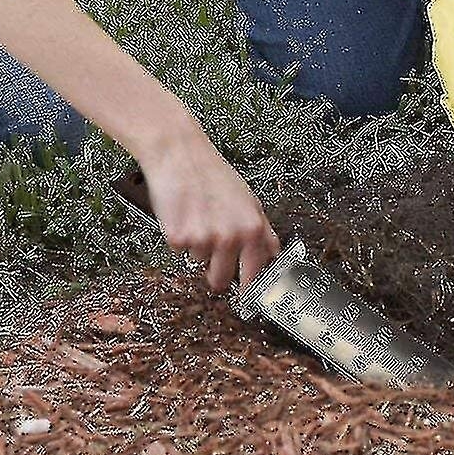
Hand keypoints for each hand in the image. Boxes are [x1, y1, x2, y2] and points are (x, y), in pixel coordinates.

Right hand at [136, 124, 279, 293]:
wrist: (181, 155)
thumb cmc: (213, 174)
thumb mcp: (249, 200)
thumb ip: (263, 230)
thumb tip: (275, 254)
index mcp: (252, 229)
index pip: (256, 273)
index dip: (251, 290)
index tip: (248, 300)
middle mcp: (231, 237)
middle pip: (221, 279)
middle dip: (215, 272)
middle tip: (211, 248)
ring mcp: (204, 239)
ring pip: (198, 262)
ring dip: (196, 246)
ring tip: (197, 217)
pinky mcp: (178, 237)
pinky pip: (179, 250)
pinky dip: (178, 236)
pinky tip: (183, 214)